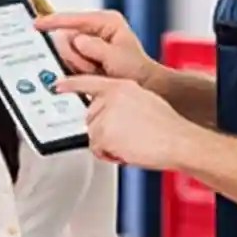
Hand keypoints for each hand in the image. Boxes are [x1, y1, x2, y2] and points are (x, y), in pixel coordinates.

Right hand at [36, 10, 159, 88]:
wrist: (144, 88)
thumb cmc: (136, 71)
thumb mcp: (117, 58)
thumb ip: (96, 48)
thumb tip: (77, 41)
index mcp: (105, 21)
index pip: (73, 19)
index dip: (53, 21)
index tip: (37, 24)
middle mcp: (95, 29)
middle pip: (66, 38)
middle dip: (75, 55)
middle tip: (92, 66)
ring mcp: (88, 43)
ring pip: (66, 51)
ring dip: (78, 64)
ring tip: (96, 70)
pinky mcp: (84, 55)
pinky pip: (69, 61)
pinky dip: (77, 69)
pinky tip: (91, 72)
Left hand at [56, 75, 193, 170]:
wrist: (179, 141)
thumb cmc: (168, 127)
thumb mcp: (144, 101)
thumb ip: (122, 101)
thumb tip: (111, 112)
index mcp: (120, 86)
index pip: (88, 82)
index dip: (70, 84)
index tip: (57, 85)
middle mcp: (110, 98)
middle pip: (90, 117)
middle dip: (104, 131)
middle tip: (126, 137)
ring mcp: (105, 115)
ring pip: (93, 134)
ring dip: (108, 144)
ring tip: (131, 144)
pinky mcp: (103, 133)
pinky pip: (97, 149)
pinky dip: (109, 155)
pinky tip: (127, 151)